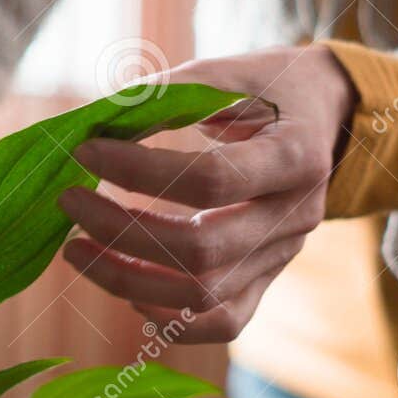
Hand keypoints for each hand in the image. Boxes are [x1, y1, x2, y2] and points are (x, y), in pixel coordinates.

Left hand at [60, 44, 356, 343]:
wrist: (327, 120)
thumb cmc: (268, 89)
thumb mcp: (226, 75)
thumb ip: (167, 96)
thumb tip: (93, 124)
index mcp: (295, 156)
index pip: (210, 179)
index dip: (139, 171)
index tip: (84, 151)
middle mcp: (295, 216)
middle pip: (203, 249)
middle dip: (122, 232)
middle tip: (70, 203)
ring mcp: (282, 256)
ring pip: (203, 295)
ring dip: (128, 279)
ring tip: (76, 250)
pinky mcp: (267, 280)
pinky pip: (221, 322)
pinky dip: (168, 318)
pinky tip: (124, 291)